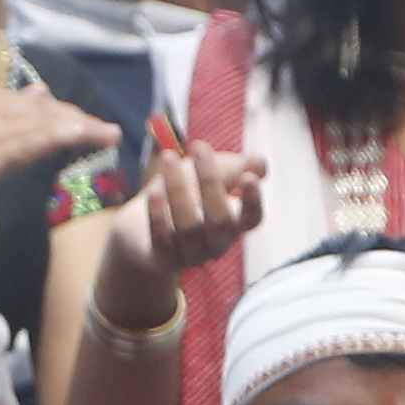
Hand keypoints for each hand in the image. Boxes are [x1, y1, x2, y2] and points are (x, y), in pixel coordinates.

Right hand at [0, 73, 120, 215]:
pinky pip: (28, 144)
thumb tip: (40, 92)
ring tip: (109, 134)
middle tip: (109, 131)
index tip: (90, 123)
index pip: (29, 101)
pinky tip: (84, 138)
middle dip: (78, 119)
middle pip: (39, 110)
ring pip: (39, 124)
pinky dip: (59, 139)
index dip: (63, 111)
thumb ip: (2, 116)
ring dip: (79, 128)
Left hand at [108, 138, 263, 302]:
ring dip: (178, 189)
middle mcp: (216, 243)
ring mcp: (190, 254)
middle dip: (210, 181)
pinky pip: (162, 240)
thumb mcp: (212, 177)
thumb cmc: (186, 196)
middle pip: (219, 220)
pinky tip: (154, 191)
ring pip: (189, 227)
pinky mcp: (162, 260)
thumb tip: (261, 164)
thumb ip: (236, 168)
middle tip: (198, 145)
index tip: (249, 177)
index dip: (253, 201)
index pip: (251, 219)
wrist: (143, 230)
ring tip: (168, 156)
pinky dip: (159, 215)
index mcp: (234, 224)